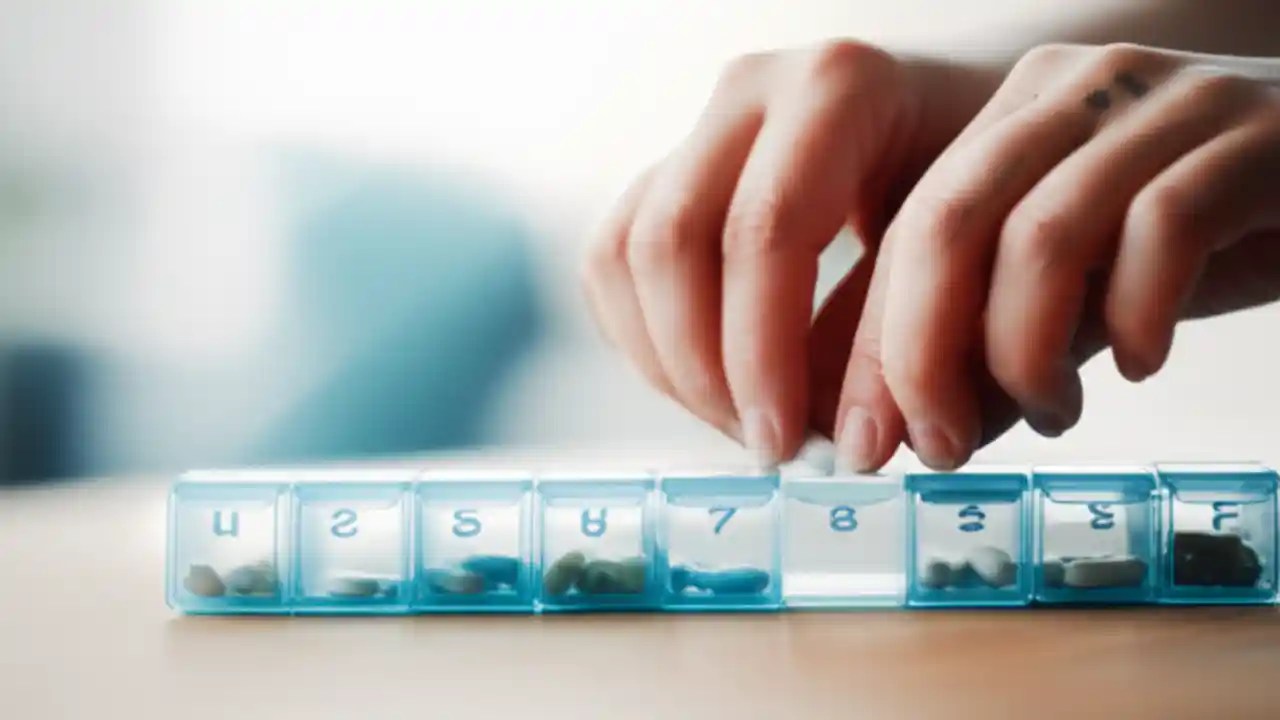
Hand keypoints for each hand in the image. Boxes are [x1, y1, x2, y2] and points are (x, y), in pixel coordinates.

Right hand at [581, 41, 996, 464]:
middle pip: (671, 242)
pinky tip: (707, 386)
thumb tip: (842, 443)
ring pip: (622, 255)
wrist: (958, 135)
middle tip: (762, 444)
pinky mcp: (664, 174)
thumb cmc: (975, 192)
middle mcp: (751, 92)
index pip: (764, 230)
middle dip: (705, 371)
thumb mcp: (970, 251)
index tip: (785, 441)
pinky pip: (611, 264)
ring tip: (739, 422)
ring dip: (667, 363)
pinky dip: (644, 341)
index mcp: (837, 90)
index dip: (759, 353)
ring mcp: (697, 129)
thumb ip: (899, 339)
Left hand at [861, 42, 1279, 469]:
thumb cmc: (1209, 240)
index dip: (874, 343)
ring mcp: (1165, 100)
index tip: (864, 442)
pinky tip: (1142, 364)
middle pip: (948, 221)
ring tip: (1055, 413)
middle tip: (939, 447)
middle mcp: (1077, 86)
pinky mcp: (1255, 134)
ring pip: (1043, 233)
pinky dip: (1135, 318)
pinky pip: (1164, 230)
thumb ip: (1001, 346)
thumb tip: (915, 432)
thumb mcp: (1081, 293)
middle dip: (921, 354)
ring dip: (1026, 355)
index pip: (909, 228)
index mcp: (1016, 112)